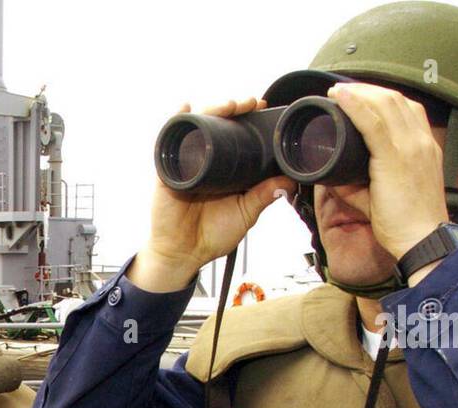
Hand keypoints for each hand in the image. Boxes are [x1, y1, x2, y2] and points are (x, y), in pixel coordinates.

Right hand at [130, 98, 294, 292]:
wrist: (184, 254)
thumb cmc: (211, 235)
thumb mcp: (246, 213)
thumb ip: (265, 196)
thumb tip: (289, 180)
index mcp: (226, 169)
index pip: (237, 135)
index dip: (249, 119)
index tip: (263, 108)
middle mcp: (206, 160)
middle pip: (218, 124)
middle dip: (234, 108)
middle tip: (250, 103)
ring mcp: (186, 162)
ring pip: (197, 127)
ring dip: (212, 110)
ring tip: (228, 106)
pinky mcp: (168, 170)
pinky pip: (169, 141)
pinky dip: (176, 121)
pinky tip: (185, 107)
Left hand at [327, 82, 448, 263]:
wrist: (423, 240)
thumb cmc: (407, 224)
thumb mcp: (383, 198)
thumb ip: (358, 186)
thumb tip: (334, 179)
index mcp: (424, 147)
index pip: (407, 109)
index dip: (382, 98)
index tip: (360, 97)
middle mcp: (421, 141)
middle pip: (395, 100)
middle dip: (367, 90)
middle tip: (343, 91)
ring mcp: (411, 147)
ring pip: (385, 104)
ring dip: (358, 93)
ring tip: (337, 91)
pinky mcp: (396, 158)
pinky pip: (373, 123)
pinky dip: (355, 106)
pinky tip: (340, 97)